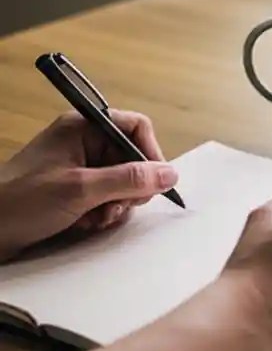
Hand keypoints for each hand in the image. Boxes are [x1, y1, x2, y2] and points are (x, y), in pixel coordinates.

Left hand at [0, 111, 178, 261]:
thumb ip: (129, 180)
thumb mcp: (81, 190)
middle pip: (132, 159)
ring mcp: (79, 167)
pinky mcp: (75, 189)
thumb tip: (170, 174)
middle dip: (130, 188)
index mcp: (82, 128)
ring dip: (116, 205)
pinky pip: (108, 198)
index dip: (150, 153)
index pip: (135, 128)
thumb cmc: (22, 202)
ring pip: (123, 183)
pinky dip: (103, 213)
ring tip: (94, 218)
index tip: (154, 182)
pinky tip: (85, 222)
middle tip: (115, 206)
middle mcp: (83, 143)